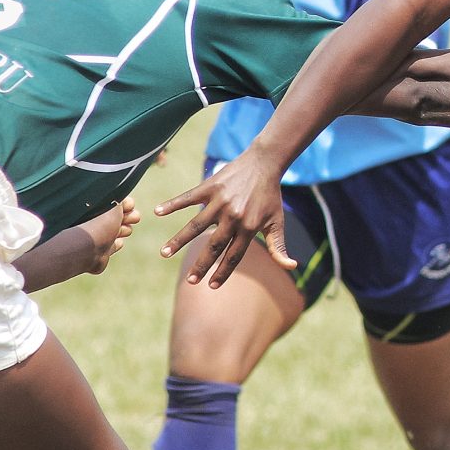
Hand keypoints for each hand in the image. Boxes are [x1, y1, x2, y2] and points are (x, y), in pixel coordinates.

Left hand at [77, 197, 139, 275]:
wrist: (89, 248)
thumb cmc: (99, 222)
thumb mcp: (112, 201)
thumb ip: (119, 196)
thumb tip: (125, 197)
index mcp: (94, 208)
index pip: (114, 204)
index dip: (125, 204)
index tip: (131, 205)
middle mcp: (94, 222)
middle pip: (117, 217)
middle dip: (128, 216)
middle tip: (134, 218)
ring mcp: (97, 237)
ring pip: (118, 231)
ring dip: (125, 229)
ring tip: (124, 230)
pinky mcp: (101, 252)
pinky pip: (114, 246)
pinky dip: (118, 243)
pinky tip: (118, 241)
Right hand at [158, 149, 292, 286]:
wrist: (264, 163)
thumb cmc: (270, 196)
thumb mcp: (277, 222)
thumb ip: (279, 247)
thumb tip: (292, 267)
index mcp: (249, 226)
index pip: (234, 255)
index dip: (224, 271)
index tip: (211, 286)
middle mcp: (233, 216)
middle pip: (214, 245)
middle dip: (202, 264)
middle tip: (190, 281)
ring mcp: (220, 201)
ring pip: (196, 224)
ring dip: (179, 239)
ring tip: (164, 253)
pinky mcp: (210, 187)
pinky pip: (188, 197)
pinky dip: (173, 204)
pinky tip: (157, 212)